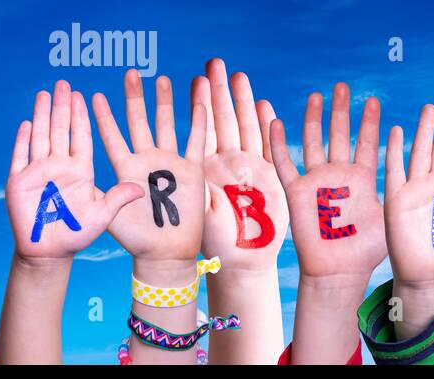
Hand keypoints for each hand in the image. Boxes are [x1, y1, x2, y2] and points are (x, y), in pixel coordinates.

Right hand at [7, 80, 143, 259]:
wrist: (49, 252)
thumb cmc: (77, 234)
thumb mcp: (103, 215)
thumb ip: (119, 199)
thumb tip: (140, 188)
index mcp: (81, 170)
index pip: (82, 137)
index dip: (83, 117)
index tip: (85, 96)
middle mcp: (60, 166)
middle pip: (60, 130)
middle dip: (62, 107)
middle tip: (64, 83)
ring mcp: (38, 171)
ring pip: (40, 136)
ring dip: (41, 115)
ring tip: (44, 93)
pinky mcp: (19, 181)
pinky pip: (21, 156)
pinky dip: (23, 140)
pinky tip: (26, 123)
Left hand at [94, 70, 205, 261]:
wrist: (166, 253)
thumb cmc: (137, 239)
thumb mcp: (113, 216)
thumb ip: (108, 194)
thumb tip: (94, 179)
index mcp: (125, 169)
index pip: (112, 137)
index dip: (103, 118)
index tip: (92, 96)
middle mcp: (147, 162)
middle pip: (140, 122)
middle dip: (135, 98)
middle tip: (131, 73)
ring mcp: (169, 164)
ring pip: (167, 125)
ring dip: (165, 103)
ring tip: (162, 78)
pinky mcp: (192, 171)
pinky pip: (196, 143)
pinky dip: (198, 124)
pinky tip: (199, 102)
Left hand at [198, 58, 288, 269]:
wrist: (241, 260)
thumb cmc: (212, 244)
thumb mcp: (191, 217)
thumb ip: (184, 194)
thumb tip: (166, 175)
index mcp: (200, 168)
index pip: (195, 128)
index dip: (194, 104)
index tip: (188, 78)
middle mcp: (223, 162)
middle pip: (220, 119)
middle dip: (218, 90)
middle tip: (214, 63)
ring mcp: (245, 167)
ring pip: (243, 126)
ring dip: (241, 100)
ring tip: (238, 75)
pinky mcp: (267, 177)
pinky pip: (268, 146)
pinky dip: (265, 126)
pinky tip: (263, 105)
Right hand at [270, 83, 385, 279]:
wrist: (339, 272)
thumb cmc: (366, 250)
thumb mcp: (390, 216)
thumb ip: (400, 194)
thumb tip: (432, 181)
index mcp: (362, 178)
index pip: (366, 142)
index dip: (368, 122)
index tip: (372, 99)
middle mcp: (338, 175)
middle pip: (339, 134)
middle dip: (341, 111)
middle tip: (343, 86)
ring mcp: (316, 181)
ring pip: (313, 142)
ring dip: (313, 119)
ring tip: (316, 96)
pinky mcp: (296, 193)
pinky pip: (285, 165)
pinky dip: (278, 144)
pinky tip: (276, 122)